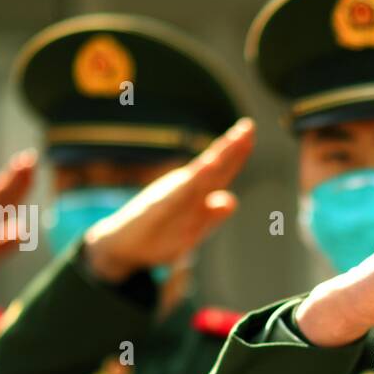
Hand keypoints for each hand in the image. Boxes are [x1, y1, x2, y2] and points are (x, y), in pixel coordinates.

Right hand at [83, 118, 254, 282]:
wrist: (123, 247)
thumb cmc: (158, 234)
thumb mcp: (192, 228)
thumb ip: (212, 214)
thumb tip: (231, 200)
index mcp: (195, 193)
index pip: (220, 170)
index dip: (237, 153)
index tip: (250, 130)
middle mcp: (184, 190)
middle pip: (211, 167)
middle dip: (230, 148)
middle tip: (248, 126)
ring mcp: (170, 198)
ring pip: (195, 178)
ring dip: (213, 162)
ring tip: (230, 143)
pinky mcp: (155, 211)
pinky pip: (173, 198)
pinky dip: (186, 187)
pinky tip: (197, 176)